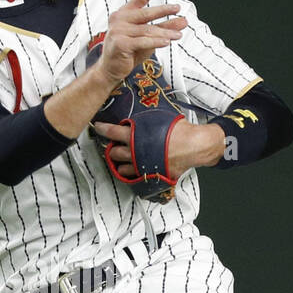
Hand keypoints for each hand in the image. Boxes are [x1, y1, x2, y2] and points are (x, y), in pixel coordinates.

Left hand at [92, 118, 225, 179]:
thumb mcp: (160, 118)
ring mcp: (142, 166)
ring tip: (121, 159)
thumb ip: (145, 120)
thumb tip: (139, 115)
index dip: (103, 129)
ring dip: (119, 163)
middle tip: (112, 145)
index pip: (112, 132)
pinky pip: (134, 177)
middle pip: (113, 153)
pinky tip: (132, 169)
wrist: (194, 146)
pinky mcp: (150, 175)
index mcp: (135, 136)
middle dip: (111, 149)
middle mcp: (135, 152)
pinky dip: (131, 173)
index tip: (98, 127)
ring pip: (121, 168)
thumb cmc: (179, 130)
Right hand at [95, 0, 186, 91]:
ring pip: (147, 30)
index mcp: (124, 13)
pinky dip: (156, 42)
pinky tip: (167, 42)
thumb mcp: (148, 37)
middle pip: (146, 13)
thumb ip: (163, 27)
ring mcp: (118, 31)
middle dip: (164, 10)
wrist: (111, 68)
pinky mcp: (120, 44)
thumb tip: (182, 21)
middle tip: (178, 8)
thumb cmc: (128, 51)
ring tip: (178, 34)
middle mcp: (119, 19)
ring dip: (165, 32)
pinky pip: (143, 41)